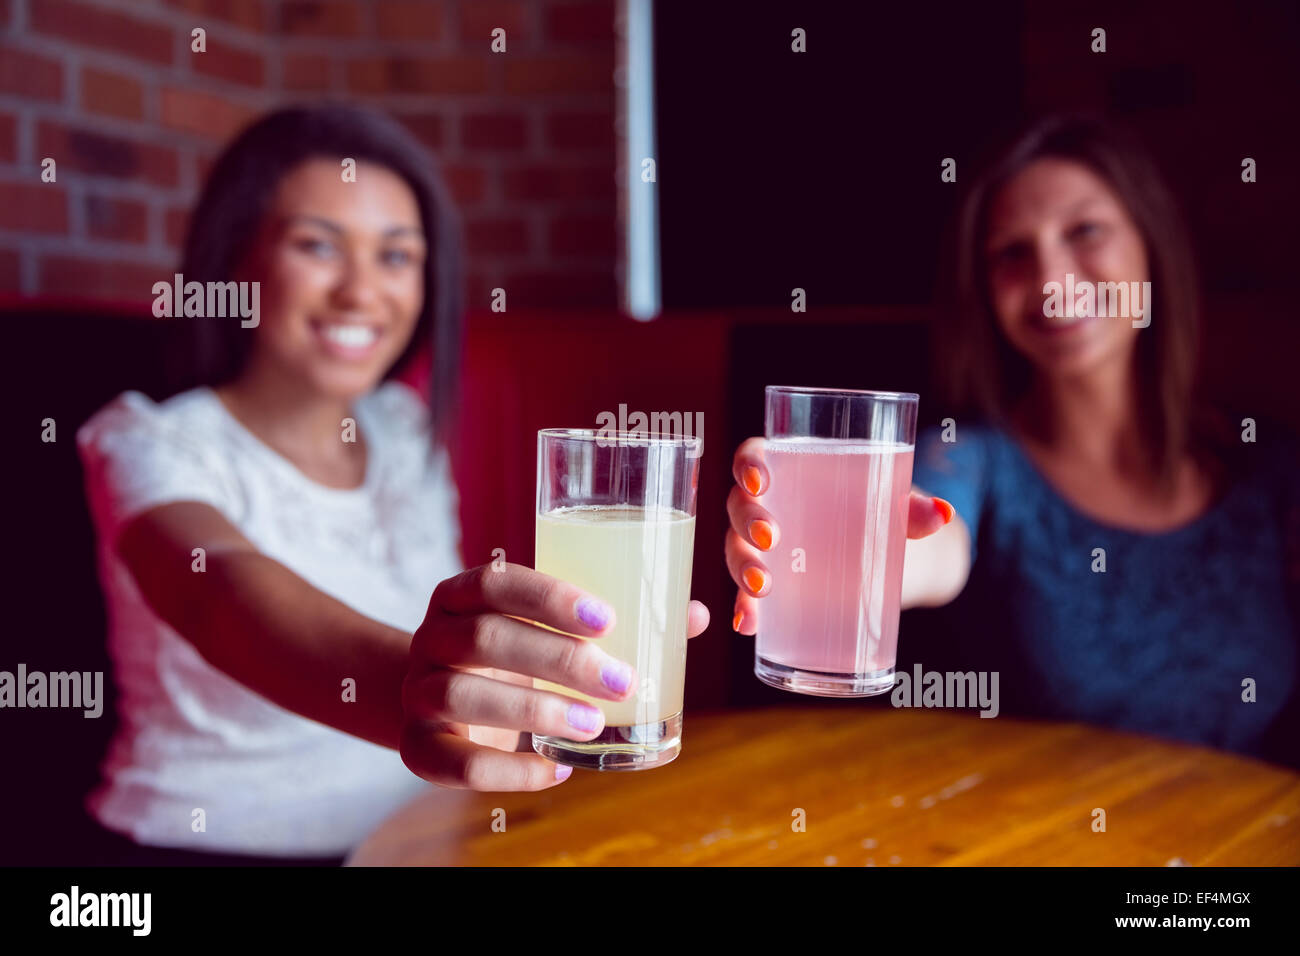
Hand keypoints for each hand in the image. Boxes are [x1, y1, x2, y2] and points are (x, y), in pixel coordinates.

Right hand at [400, 562, 708, 790]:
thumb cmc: (513, 656)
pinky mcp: (417, 747)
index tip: (608, 619)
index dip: (549, 597)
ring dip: (535, 709)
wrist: (440, 704)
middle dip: (561, 661)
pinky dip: (508, 771)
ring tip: (594, 724)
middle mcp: (432, 636)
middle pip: (486, 638)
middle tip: (622, 681)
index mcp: (463, 594)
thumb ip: (611, 621)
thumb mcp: (548, 630)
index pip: (497, 582)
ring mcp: (417, 691)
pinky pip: (454, 762)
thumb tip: (693, 615)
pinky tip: (555, 767)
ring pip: (462, 694)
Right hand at [725, 436, 955, 635]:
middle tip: (771, 538)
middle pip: (739, 505)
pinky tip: (748, 624)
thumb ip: (916, 509)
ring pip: (736, 551)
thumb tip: (943, 513)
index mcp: (792, 469)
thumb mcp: (900, 508)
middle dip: (746, 522)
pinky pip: (747, 596)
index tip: (761, 480)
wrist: (898, 560)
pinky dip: (745, 610)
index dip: (747, 464)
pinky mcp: (773, 587)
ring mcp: (766, 549)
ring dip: (741, 569)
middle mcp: (770, 506)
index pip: (753, 455)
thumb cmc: (888, 515)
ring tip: (762, 590)